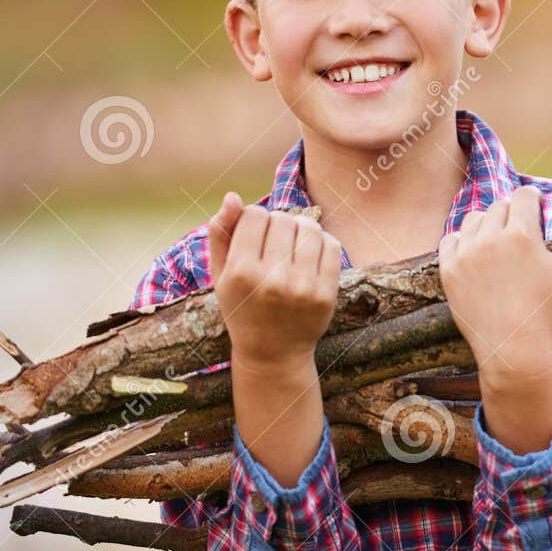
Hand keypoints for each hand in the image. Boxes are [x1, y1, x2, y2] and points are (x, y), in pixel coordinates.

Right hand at [208, 192, 340, 368]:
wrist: (273, 353)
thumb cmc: (242, 307)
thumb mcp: (220, 275)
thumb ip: (220, 234)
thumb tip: (232, 196)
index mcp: (240, 273)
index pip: (255, 214)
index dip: (254, 220)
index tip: (254, 237)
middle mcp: (272, 280)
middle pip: (283, 218)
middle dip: (278, 224)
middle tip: (274, 244)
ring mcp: (302, 288)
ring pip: (309, 228)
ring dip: (301, 229)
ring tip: (293, 245)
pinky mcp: (327, 294)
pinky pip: (331, 245)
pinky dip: (322, 243)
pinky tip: (310, 255)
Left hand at [438, 183, 551, 382]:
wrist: (513, 347)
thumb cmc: (547, 308)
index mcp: (523, 234)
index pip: (524, 195)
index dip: (533, 201)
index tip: (535, 212)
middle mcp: (491, 238)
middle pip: (500, 206)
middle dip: (512, 216)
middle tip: (521, 241)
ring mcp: (466, 253)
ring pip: (475, 218)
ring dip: (487, 225)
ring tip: (500, 248)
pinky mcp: (448, 269)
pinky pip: (452, 238)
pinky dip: (464, 242)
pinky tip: (478, 257)